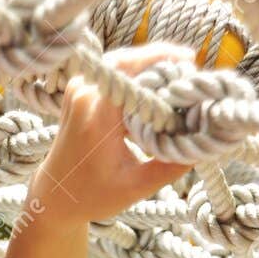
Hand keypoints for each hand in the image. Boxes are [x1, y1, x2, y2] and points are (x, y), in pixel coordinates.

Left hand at [29, 41, 197, 226]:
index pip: (137, 71)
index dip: (167, 66)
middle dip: (164, 63)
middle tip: (192, 73)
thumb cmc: (91, 197)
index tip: (194, 74)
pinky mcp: (80, 89)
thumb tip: (205, 142)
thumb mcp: (135, 187)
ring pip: (124, 62)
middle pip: (132, 59)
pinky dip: (137, 77)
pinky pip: (115, 73)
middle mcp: (85, 93)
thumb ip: (171, 165)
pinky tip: (156, 89)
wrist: (53, 198)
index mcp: (97, 115)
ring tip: (179, 81)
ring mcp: (79, 88)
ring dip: (151, 68)